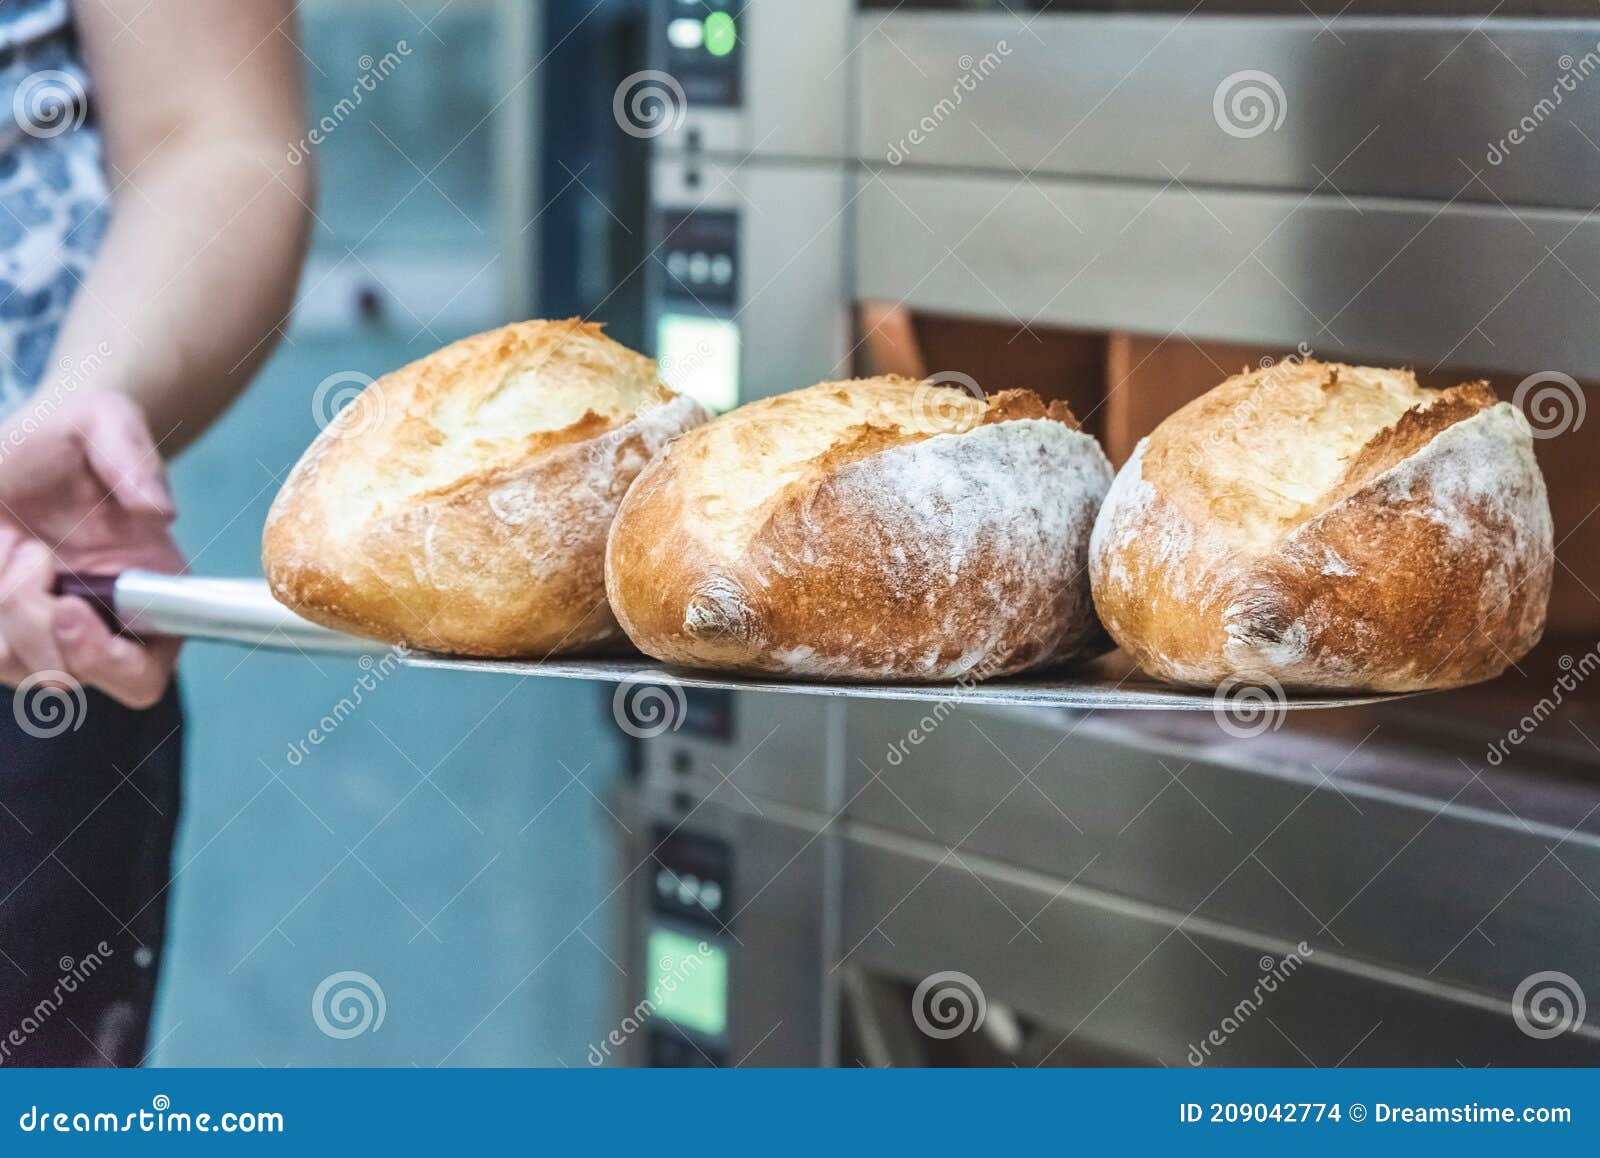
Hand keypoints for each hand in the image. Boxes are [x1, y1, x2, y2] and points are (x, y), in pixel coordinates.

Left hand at [0, 392, 184, 707]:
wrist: (28, 443)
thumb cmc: (75, 436)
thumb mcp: (105, 421)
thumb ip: (133, 459)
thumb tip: (158, 511)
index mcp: (150, 595)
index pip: (142, 672)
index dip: (104, 658)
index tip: (65, 605)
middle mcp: (103, 626)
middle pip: (67, 677)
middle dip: (34, 622)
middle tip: (31, 554)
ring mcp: (47, 632)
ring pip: (15, 667)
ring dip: (5, 606)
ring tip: (11, 543)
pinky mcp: (4, 625)